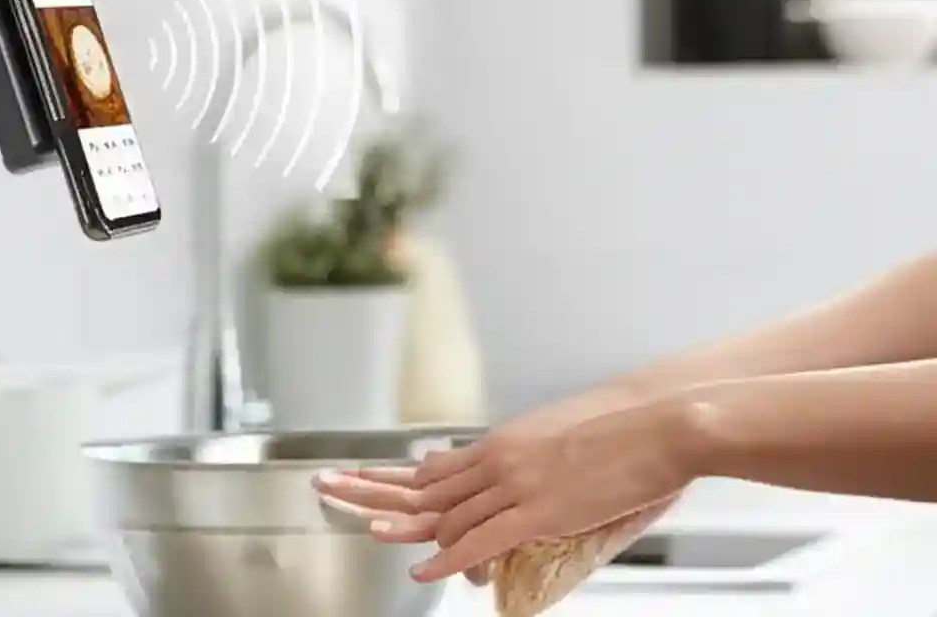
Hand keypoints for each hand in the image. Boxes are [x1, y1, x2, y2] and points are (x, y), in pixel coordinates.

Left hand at [315, 394, 698, 582]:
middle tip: (327, 486)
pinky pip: (481, 539)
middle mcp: (498, 460)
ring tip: (361, 531)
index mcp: (503, 443)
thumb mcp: (565, 438)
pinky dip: (449, 559)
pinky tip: (425, 570)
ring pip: (445, 513)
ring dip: (402, 529)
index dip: (394, 479)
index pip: (435, 467)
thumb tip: (523, 468)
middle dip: (371, 489)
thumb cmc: (625, 428)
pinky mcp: (540, 511)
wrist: (662, 420)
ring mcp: (515, 485)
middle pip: (422, 485)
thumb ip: (534, 457)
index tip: (360, 477)